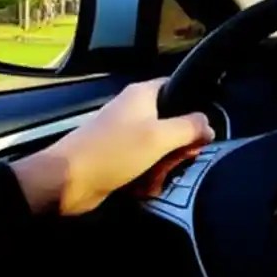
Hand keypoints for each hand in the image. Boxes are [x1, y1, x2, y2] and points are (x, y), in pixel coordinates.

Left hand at [12, 78, 214, 215]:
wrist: (66, 181)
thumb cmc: (115, 151)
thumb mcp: (160, 137)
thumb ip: (190, 127)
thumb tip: (210, 125)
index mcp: (143, 94)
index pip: (178, 88)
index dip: (195, 106)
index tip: (203, 130)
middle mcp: (135, 110)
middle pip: (173, 123)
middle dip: (179, 146)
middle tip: (180, 160)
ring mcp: (125, 135)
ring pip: (161, 147)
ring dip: (164, 166)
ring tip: (157, 178)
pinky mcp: (118, 158)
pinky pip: (145, 163)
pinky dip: (148, 176)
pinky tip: (145, 188)